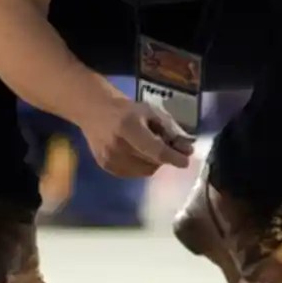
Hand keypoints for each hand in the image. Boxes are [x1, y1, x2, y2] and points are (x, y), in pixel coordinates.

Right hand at [79, 99, 193, 177]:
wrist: (95, 111)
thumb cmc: (126, 109)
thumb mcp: (150, 112)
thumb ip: (169, 130)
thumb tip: (186, 150)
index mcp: (128, 127)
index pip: (156, 150)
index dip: (173, 157)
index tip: (186, 161)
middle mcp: (117, 146)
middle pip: (151, 163)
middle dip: (164, 158)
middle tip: (168, 149)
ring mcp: (109, 158)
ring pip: (143, 172)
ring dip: (153, 163)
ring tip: (151, 150)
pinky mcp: (105, 166)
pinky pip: (132, 174)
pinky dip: (141, 167)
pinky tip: (139, 154)